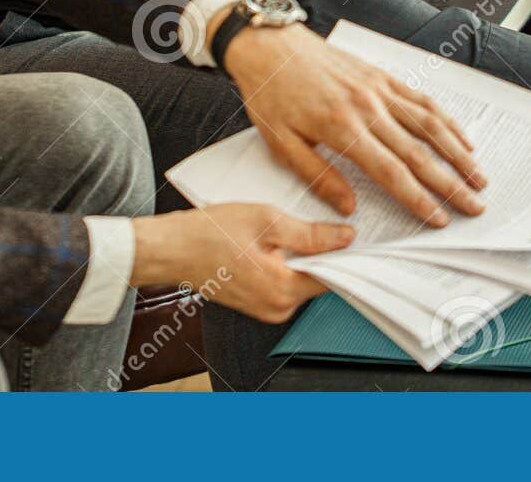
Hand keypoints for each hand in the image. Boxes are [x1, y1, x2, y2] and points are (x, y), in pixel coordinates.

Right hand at [130, 205, 352, 322]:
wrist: (171, 250)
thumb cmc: (209, 233)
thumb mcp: (266, 221)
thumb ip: (311, 234)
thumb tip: (346, 238)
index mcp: (284, 290)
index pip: (335, 276)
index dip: (348, 253)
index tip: (359, 234)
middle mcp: (278, 308)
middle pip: (319, 278)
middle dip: (323, 251)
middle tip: (323, 221)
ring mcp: (266, 309)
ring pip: (302, 279)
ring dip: (303, 256)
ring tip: (288, 229)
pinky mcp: (256, 303)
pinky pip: (284, 282)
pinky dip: (286, 262)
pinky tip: (274, 242)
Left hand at [218, 21, 485, 225]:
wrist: (269, 44)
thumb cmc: (271, 94)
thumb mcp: (280, 143)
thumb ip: (317, 175)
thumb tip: (349, 207)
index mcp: (342, 128)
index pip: (390, 172)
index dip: (418, 198)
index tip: (440, 219)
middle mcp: (367, 107)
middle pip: (418, 153)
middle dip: (450, 183)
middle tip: (475, 206)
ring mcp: (378, 89)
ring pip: (429, 124)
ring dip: (457, 153)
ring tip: (478, 177)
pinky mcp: (381, 76)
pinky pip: (421, 100)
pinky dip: (445, 120)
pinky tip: (461, 137)